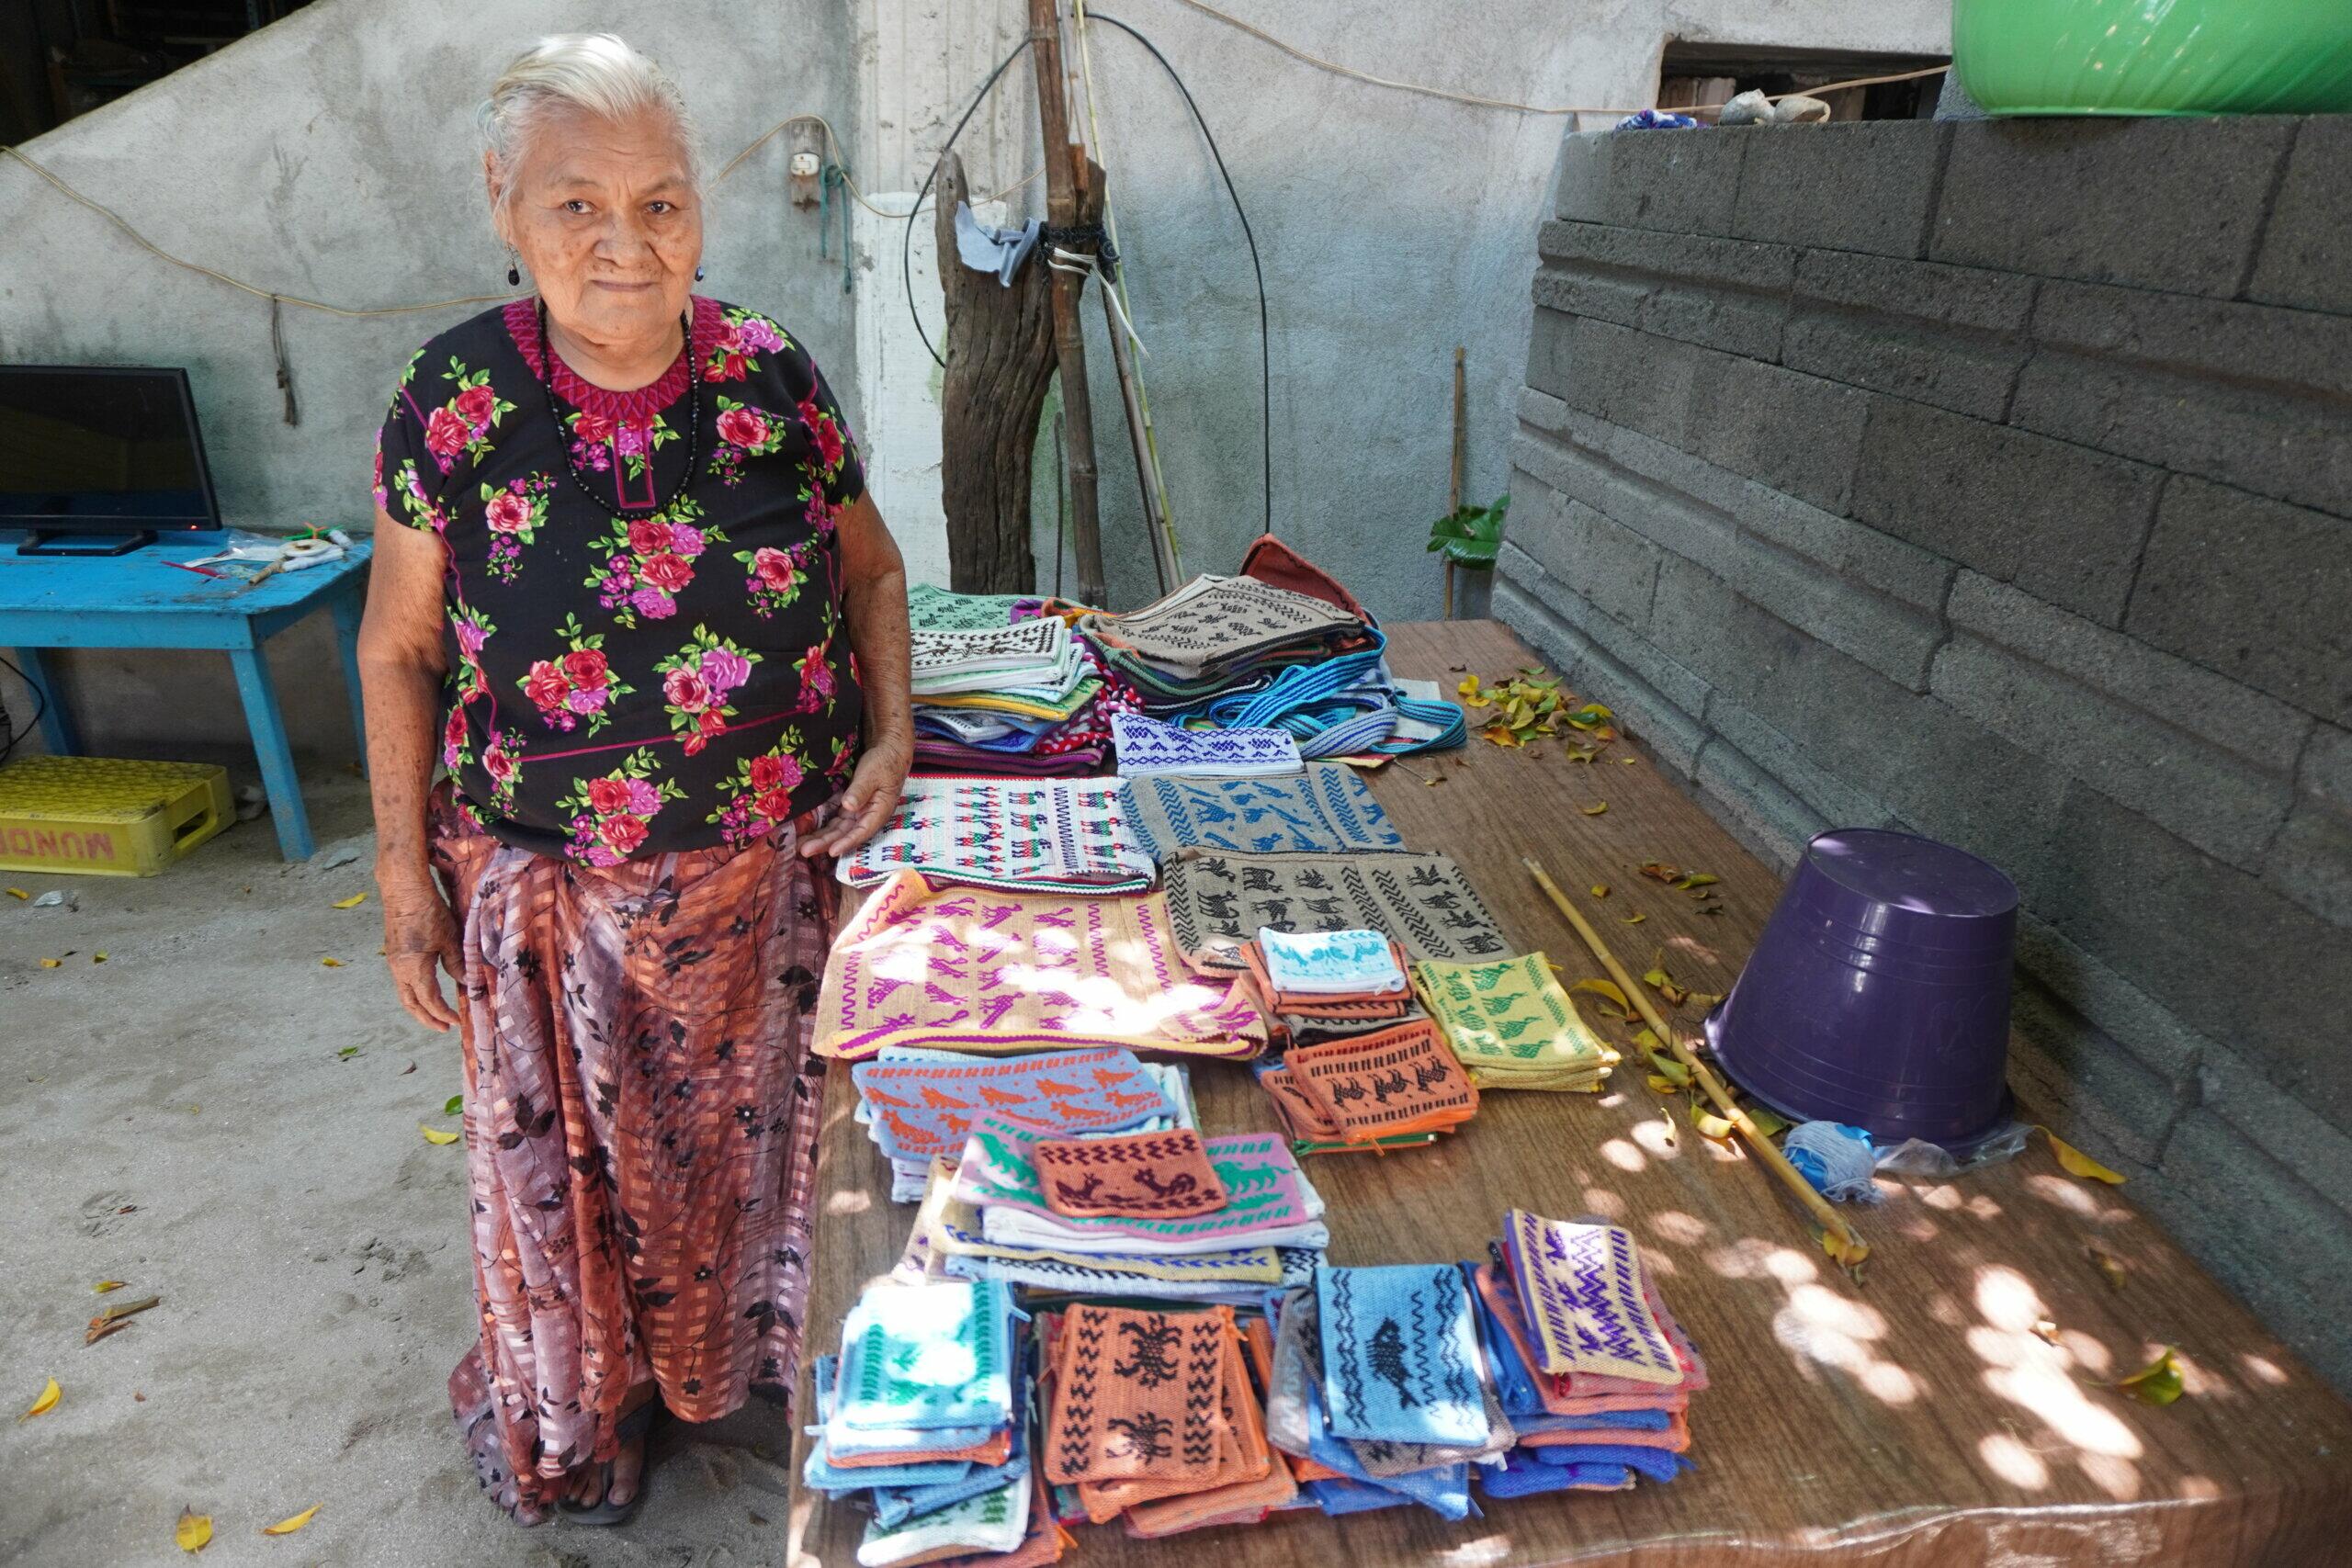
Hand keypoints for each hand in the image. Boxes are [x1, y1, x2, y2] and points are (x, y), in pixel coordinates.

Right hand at [380, 868, 462, 1031]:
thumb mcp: (449, 938)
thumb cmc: (427, 911)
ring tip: (434, 1014)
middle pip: (410, 1003)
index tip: (456, 1022)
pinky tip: (426, 990)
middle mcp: (399, 969)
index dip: (443, 1013)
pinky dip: (414, 992)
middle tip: (442, 1028)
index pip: (429, 1000)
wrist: (403, 889)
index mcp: (413, 968)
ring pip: (404, 993)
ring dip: (419, 1007)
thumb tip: (468, 983)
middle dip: (426, 1018)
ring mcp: (393, 961)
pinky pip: (402, 981)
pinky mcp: (394, 952)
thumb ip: (457, 963)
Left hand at [799, 733, 910, 859]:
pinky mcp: (848, 807)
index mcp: (878, 812)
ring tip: (800, 846)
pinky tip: (807, 834)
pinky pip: (834, 821)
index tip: (832, 851)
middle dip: (825, 844)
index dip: (847, 842)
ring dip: (820, 839)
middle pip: (845, 834)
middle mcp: (866, 817)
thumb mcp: (873, 774)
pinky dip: (821, 828)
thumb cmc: (884, 763)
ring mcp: (856, 813)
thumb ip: (861, 790)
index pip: (862, 832)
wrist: (887, 751)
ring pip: (837, 830)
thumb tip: (848, 806)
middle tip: (804, 850)